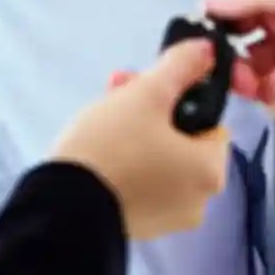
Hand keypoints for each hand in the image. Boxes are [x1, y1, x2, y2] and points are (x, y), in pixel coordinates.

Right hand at [52, 41, 230, 240]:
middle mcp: (198, 201)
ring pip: (161, 160)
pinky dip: (129, 163)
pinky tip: (101, 148)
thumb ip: (180, 66)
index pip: (211, 123)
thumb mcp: (146, 95)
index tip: (148, 87)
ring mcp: (167, 218)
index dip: (182, 98)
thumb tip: (207, 48)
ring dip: (139, 132)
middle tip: (119, 93)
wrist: (63, 207)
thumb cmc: (112, 146)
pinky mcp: (140, 225)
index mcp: (210, 171)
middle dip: (153, 110)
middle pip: (183, 140)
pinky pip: (143, 183)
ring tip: (103, 115)